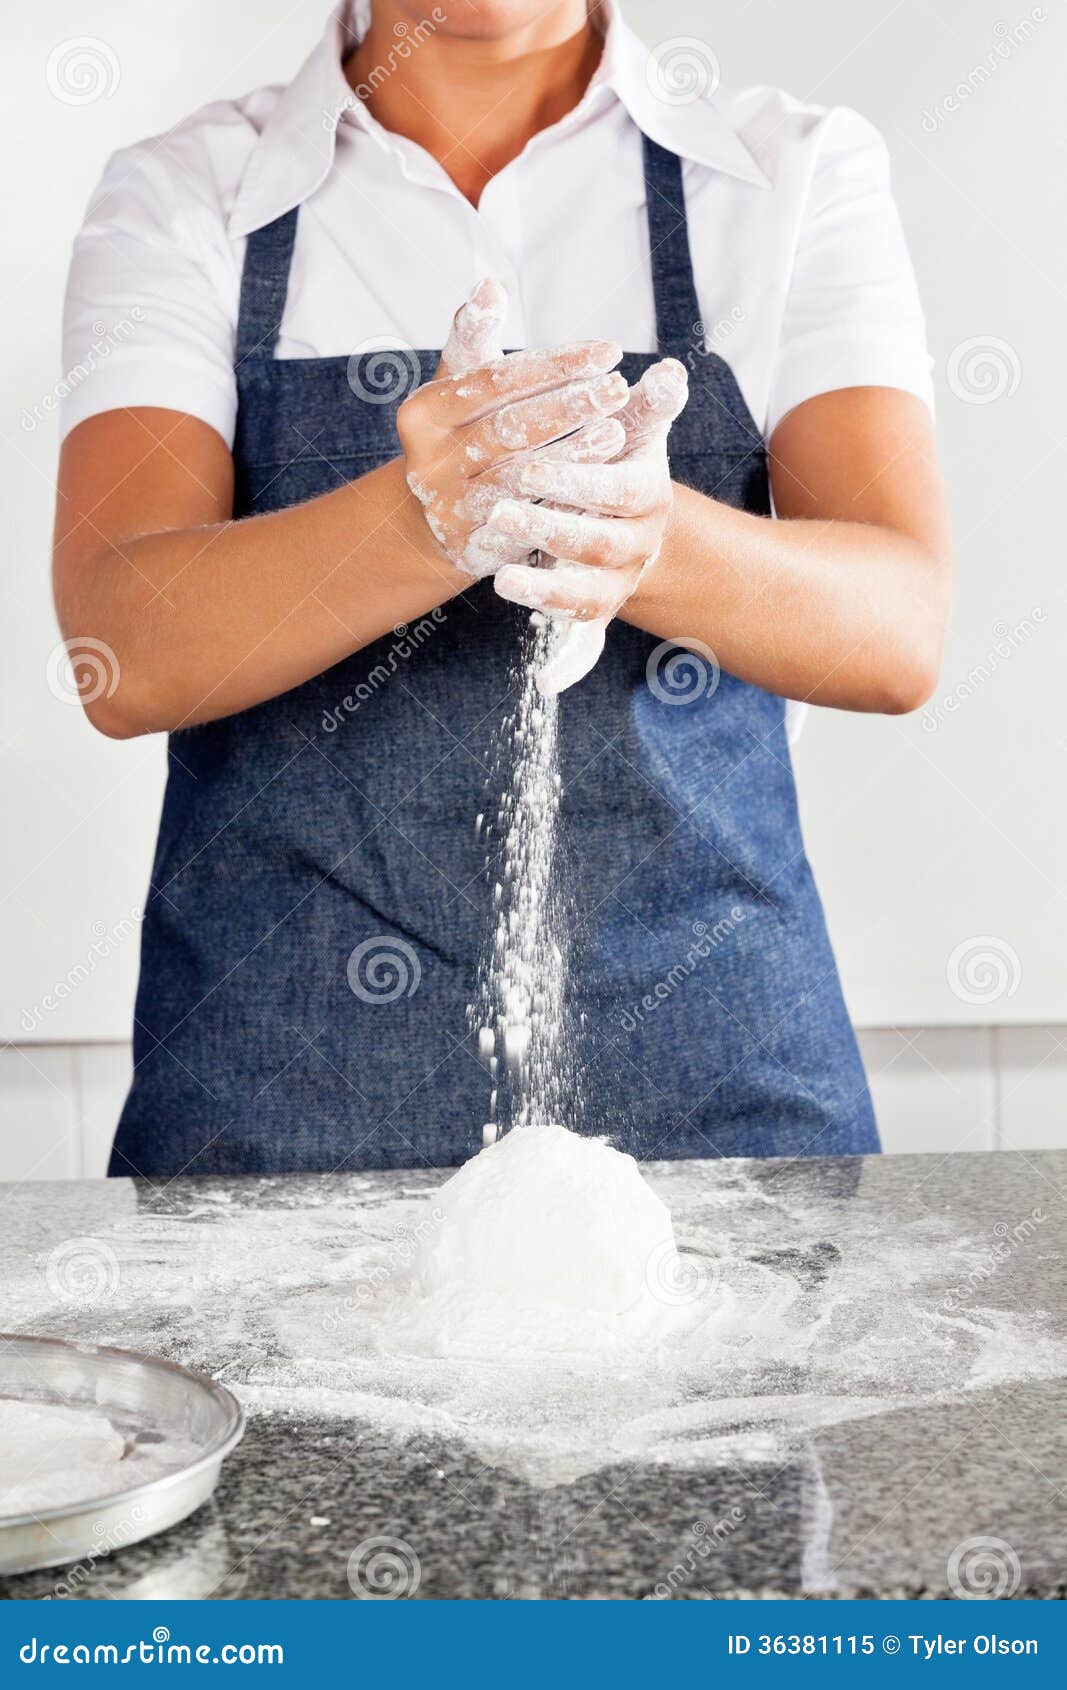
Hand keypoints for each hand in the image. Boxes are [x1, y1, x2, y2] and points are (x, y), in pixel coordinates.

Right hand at [398, 279, 627, 577]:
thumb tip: (490, 284)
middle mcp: (428, 461)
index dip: (554, 365)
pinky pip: (525, 520)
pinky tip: (596, 482)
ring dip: (571, 452)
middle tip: (618, 387)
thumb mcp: (458, 387)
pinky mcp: (473, 546)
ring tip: (616, 430)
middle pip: (508, 428)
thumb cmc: (459, 436)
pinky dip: (561, 499)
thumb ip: (474, 340)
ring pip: (518, 475)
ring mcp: (449, 508)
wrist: (432, 521)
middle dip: (568, 406)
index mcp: (423, 413)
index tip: (608, 350)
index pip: (495, 380)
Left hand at [489, 359, 689, 691]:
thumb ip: (646, 403)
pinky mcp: (595, 616)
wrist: (623, 515)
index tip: (532, 463)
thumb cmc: (617, 459)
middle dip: (550, 527)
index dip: (581, 480)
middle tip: (500, 513)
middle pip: (598, 543)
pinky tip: (545, 684)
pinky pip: (585, 646)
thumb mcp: (631, 425)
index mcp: (647, 496)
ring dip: (546, 591)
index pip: (620, 490)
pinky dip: (569, 666)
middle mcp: (637, 546)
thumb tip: (672, 373)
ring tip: (502, 580)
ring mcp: (616, 585)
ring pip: (586, 597)